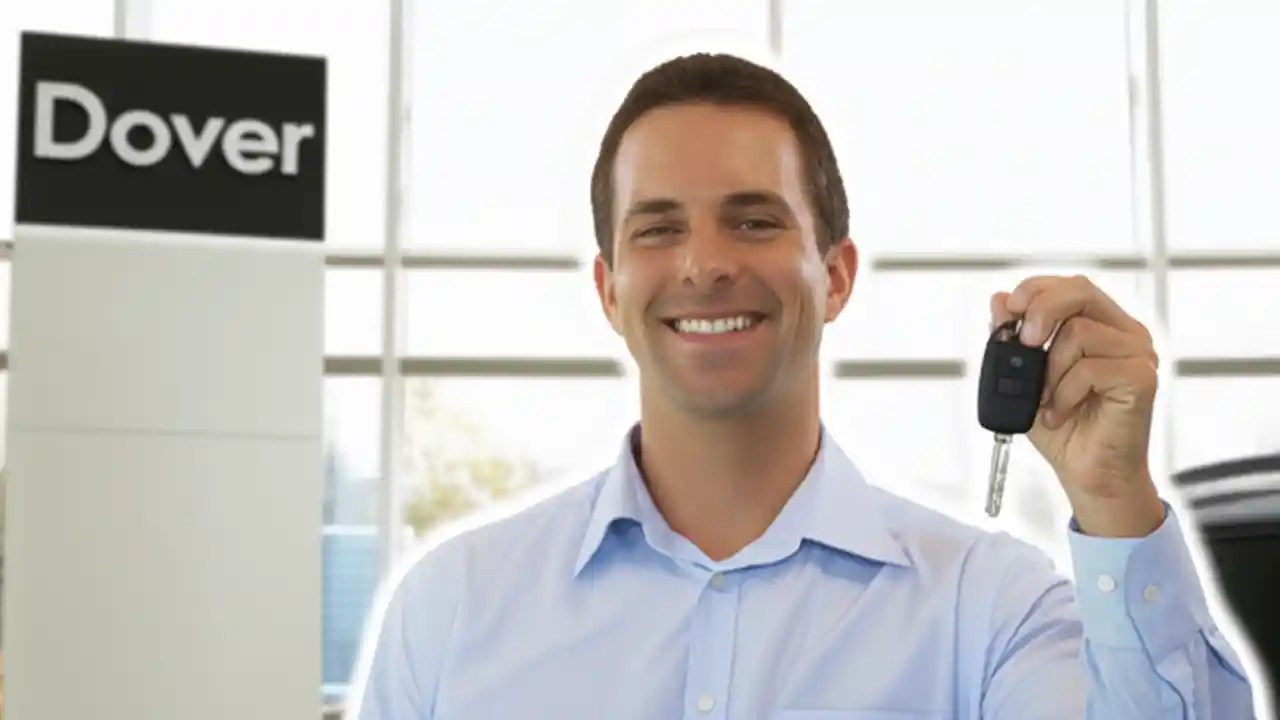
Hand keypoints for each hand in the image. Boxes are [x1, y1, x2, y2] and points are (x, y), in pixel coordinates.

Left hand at [991, 275, 1165, 537]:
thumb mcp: (1025, 378)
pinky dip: (1063, 394)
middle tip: (1025, 343)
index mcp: (1101, 326)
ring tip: (1048, 401)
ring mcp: (1137, 354)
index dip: (1037, 288)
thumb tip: (998, 300)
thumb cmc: (1063, 427)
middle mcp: (1124, 334)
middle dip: (1041, 311)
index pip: (1071, 286)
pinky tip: (1060, 414)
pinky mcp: (1142, 378)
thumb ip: (1012, 340)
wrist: (1088, 474)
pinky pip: (1090, 369)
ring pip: (1079, 333)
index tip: (1011, 308)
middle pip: (1080, 292)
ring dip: (1049, 371)